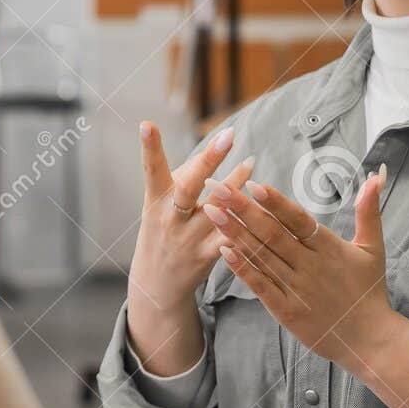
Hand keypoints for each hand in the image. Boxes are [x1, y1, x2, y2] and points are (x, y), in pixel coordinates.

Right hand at [130, 122, 253, 307]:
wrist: (157, 283)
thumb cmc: (162, 231)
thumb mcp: (160, 205)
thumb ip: (183, 178)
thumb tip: (211, 151)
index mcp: (155, 201)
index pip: (151, 170)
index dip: (149, 147)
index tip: (146, 124)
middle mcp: (170, 218)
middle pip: (190, 187)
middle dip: (208, 160)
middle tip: (228, 136)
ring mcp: (188, 238)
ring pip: (218, 209)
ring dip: (237, 185)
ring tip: (251, 162)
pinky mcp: (207, 256)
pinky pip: (231, 236)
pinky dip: (246, 221)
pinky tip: (262, 206)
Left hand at [201, 165, 398, 367]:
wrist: (370, 340)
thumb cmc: (369, 291)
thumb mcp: (373, 248)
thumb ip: (368, 211)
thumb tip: (376, 176)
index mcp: (329, 247)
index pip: (298, 220)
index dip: (275, 203)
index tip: (252, 184)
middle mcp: (311, 266)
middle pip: (272, 233)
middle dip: (241, 209)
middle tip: (216, 188)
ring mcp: (297, 288)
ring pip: (261, 256)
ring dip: (234, 232)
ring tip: (211, 211)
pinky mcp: (286, 310)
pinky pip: (260, 285)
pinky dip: (242, 268)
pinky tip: (223, 250)